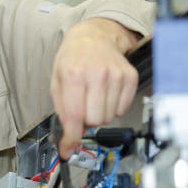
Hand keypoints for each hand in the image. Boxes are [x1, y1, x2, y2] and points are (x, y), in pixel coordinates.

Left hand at [50, 18, 140, 158]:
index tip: (68, 150)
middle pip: (94, 120)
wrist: (94, 37)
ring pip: (108, 117)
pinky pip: (122, 109)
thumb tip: (67, 138)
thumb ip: (61, 109)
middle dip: (85, 120)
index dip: (71, 138)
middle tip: (81, 106)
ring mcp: (116, 76)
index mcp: (73, 75)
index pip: (74, 116)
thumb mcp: (56, 81)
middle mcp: (97, 75)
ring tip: (93, 96)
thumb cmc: (72, 60)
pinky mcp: (130, 78)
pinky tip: (105, 93)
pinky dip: (112, 107)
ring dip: (99, 113)